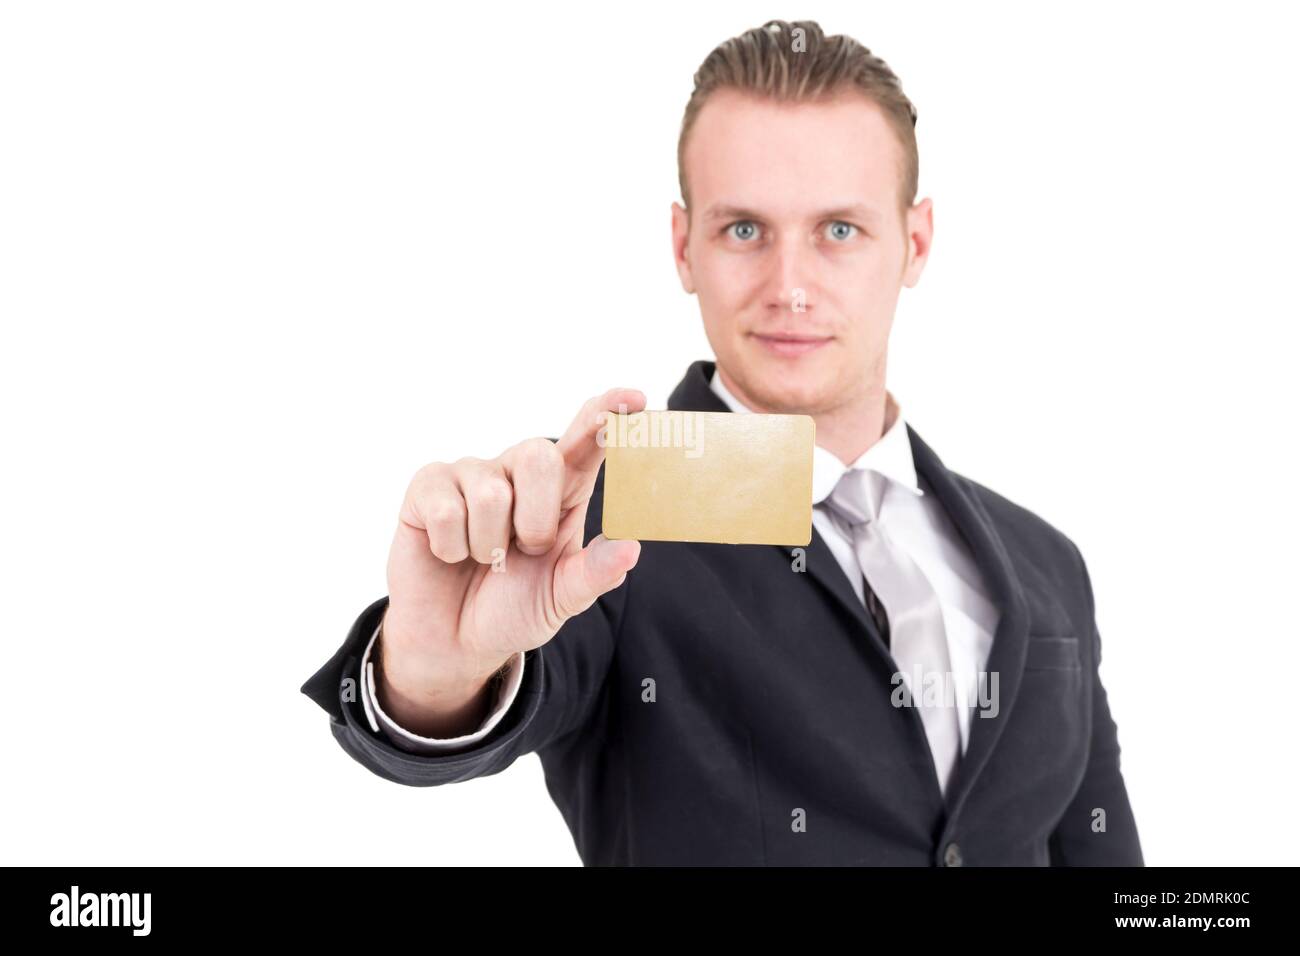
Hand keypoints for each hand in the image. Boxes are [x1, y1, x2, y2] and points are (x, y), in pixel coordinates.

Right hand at [380, 388, 645, 716]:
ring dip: (490, 547)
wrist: (454, 640)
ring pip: (490, 494)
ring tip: (484, 559)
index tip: (636, 399)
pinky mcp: (429, 486)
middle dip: (535, 519)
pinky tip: (449, 554)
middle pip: (538, 455)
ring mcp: (472, 475)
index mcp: (563, 490)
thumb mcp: (561, 599)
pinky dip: (452, 548)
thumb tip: (631, 548)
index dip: (607, 413)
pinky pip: (446, 510)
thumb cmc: (512, 609)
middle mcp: (518, 472)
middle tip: (524, 552)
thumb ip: (594, 574)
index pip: (588, 439)